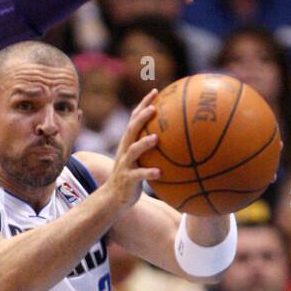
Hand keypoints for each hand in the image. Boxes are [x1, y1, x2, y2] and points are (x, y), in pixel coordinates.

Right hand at [106, 93, 161, 210]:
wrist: (113, 198)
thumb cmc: (131, 178)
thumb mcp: (140, 161)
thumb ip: (152, 150)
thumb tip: (178, 141)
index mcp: (128, 143)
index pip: (134, 119)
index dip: (143, 104)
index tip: (156, 91)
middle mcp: (125, 150)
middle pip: (131, 129)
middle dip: (141, 117)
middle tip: (153, 108)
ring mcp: (125, 164)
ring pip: (133, 150)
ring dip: (144, 143)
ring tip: (155, 138)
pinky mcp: (127, 179)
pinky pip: (138, 175)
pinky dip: (148, 173)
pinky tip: (159, 172)